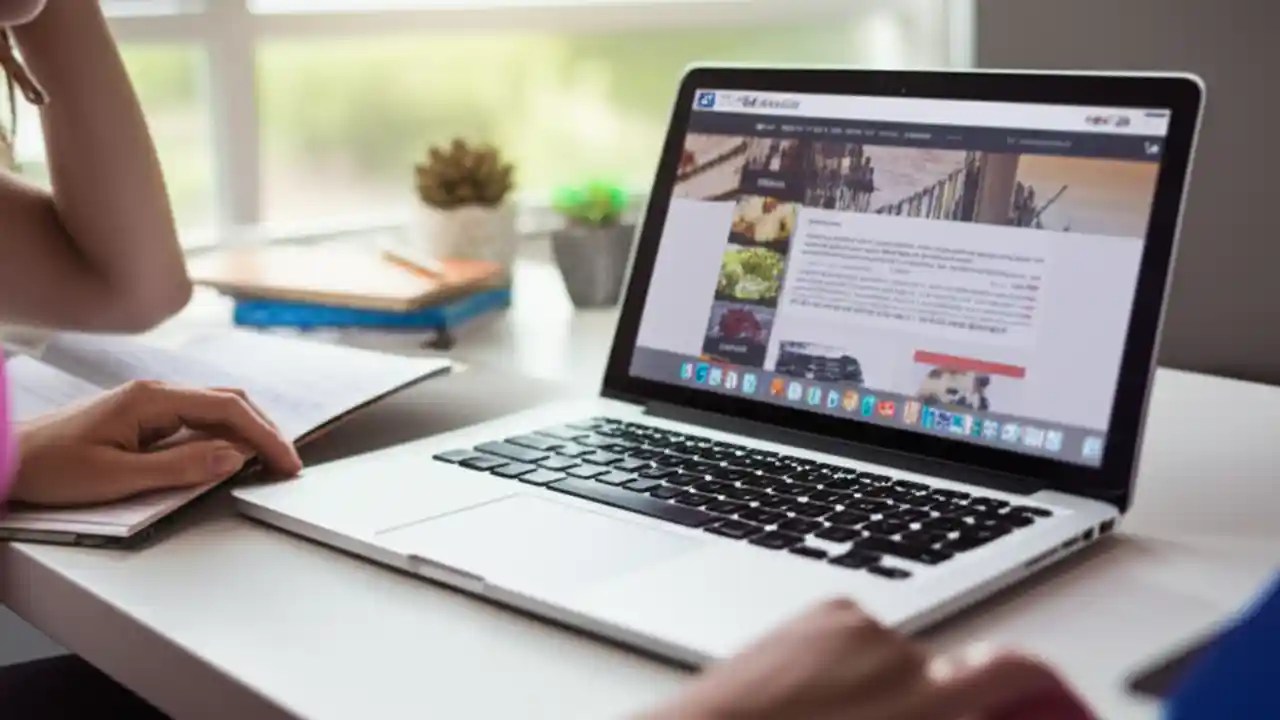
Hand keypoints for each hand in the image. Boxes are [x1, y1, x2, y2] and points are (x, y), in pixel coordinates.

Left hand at [12, 380, 302, 506]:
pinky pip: (196, 418)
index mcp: (152, 399)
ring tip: (270, 460)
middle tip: (289, 464)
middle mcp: (155, 392)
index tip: (288, 464)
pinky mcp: (142, 416)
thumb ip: (179, 468)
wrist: (5, 459)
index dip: (265, 437)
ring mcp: (149, 402)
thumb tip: (233, 457)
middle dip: (266, 430)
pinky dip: (225, 433)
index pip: (228, 410)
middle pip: (229, 401)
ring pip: (216, 407)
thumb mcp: (116, 478)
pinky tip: (233, 453)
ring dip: (248, 431)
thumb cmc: (50, 470)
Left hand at [643, 599, 1092, 719]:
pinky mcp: (817, 611)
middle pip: (952, 670)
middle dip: (947, 704)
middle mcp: (893, 649)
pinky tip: (823, 699)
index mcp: (922, 697)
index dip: (1047, 687)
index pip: (1017, 668)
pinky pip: (860, 639)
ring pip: (902, 657)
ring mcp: (852, 623)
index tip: (1060, 702)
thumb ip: (949, 719)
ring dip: (893, 687)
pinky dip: (857, 666)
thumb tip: (986, 714)